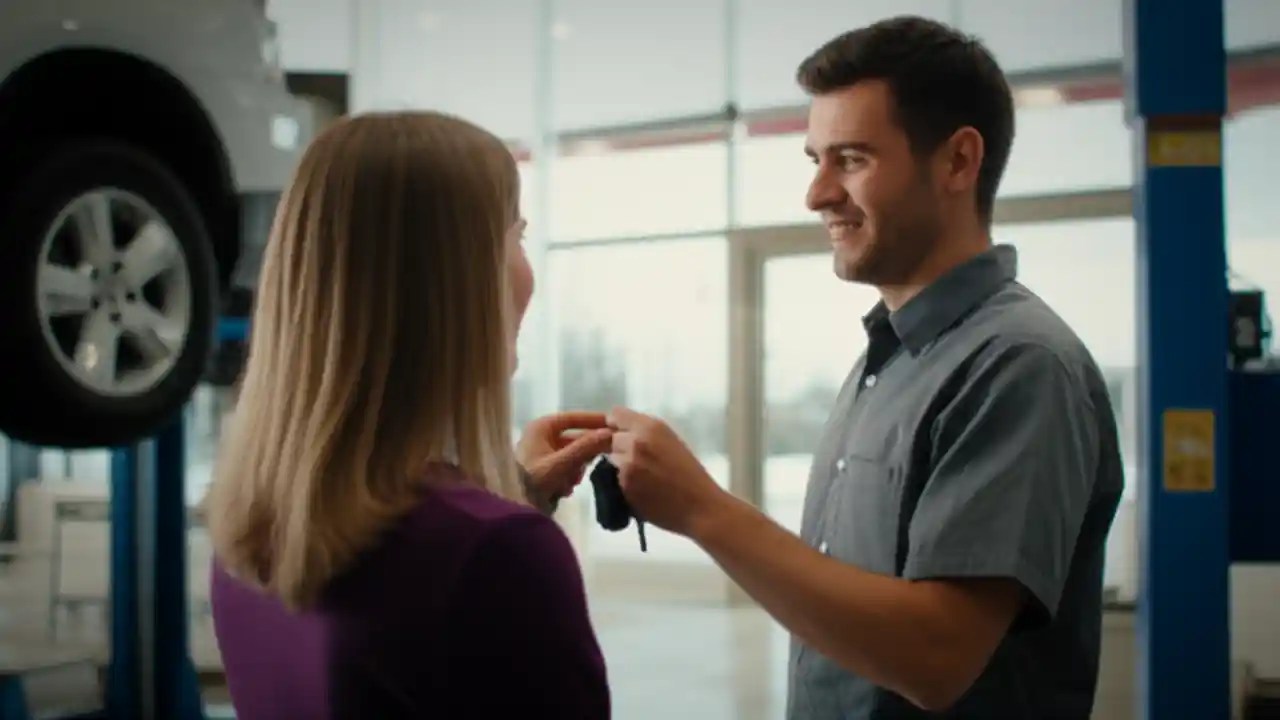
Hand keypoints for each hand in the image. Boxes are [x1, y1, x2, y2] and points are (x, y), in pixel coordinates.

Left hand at [517, 412, 612, 506]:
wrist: (514, 509)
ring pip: (572, 455)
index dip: (593, 420)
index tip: (614, 425)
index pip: (572, 418)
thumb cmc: (533, 482)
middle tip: (602, 460)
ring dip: (576, 469)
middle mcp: (540, 437)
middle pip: (574, 438)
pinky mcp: (543, 471)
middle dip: (584, 454)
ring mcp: (541, 454)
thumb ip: (585, 448)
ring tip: (571, 482)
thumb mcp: (561, 464)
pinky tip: (564, 489)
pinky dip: (568, 477)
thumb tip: (610, 433)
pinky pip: (565, 468)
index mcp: (540, 428)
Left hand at [606, 406, 729, 536]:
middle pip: (610, 438)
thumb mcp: (670, 441)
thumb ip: (645, 433)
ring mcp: (628, 463)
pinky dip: (624, 485)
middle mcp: (637, 441)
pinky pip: (614, 480)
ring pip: (610, 459)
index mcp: (651, 426)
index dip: (616, 426)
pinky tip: (643, 490)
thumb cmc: (690, 475)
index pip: (616, 415)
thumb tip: (619, 431)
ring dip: (619, 466)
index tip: (621, 435)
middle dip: (618, 448)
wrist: (701, 506)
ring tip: (642, 477)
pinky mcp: (624, 485)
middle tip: (637, 461)